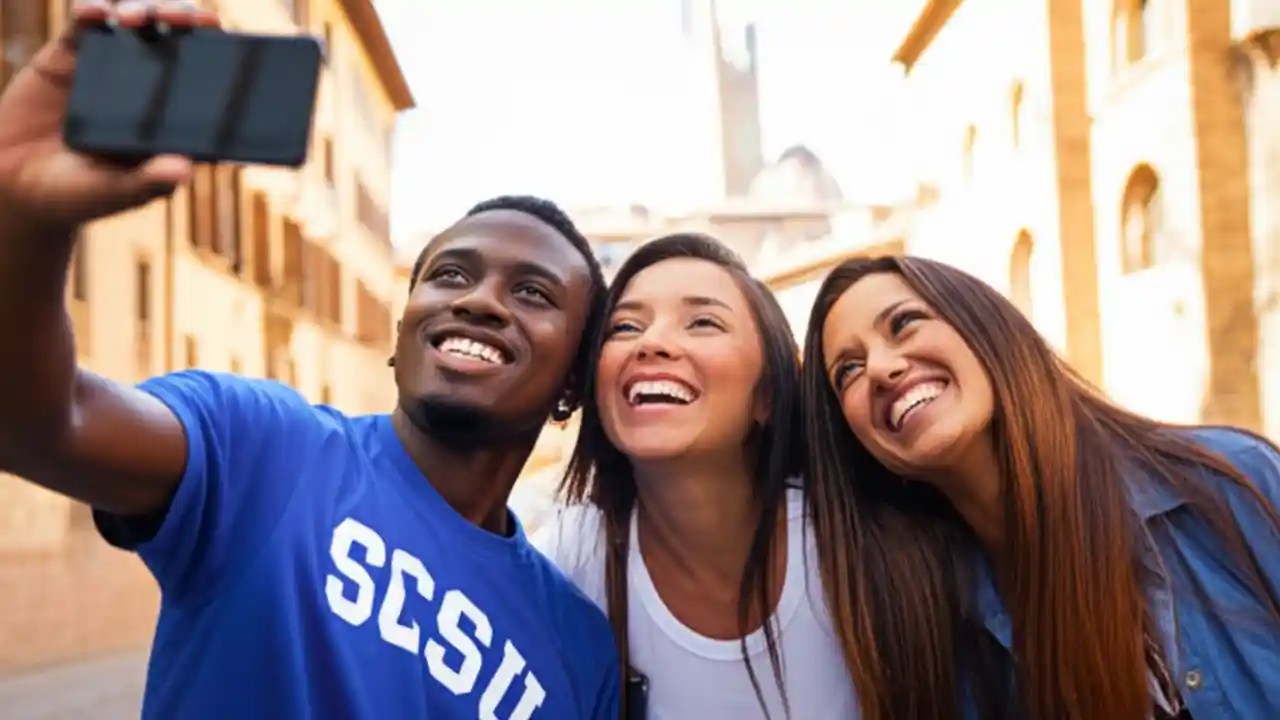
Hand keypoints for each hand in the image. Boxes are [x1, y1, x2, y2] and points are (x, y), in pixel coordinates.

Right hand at [0, 1, 219, 233]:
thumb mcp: (115, 193)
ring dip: (145, 8)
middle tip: (191, 19)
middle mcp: (151, 84)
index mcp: (174, 116)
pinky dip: (92, 9)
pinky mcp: (73, 52)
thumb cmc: (78, 194)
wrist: (17, 182)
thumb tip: (184, 170)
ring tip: (135, 20)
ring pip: (139, 20)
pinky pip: (86, 21)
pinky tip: (93, 13)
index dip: (228, 57)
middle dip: (188, 18)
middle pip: (179, 37)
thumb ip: (148, 182)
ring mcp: (113, 64)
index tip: (234, 47)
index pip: (212, 78)